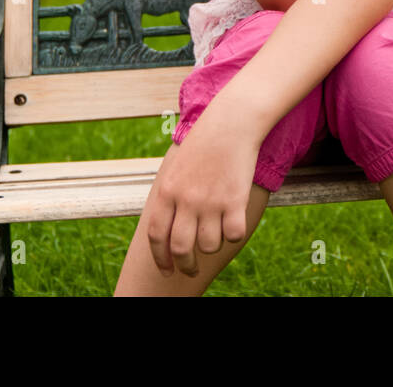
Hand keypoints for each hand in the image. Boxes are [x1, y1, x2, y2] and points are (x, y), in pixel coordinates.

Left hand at [143, 93, 260, 277]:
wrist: (232, 123)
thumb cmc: (204, 144)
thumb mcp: (176, 168)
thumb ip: (170, 197)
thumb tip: (167, 230)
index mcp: (167, 192)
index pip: (157, 236)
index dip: (161, 259)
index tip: (167, 270)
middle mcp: (186, 200)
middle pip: (181, 248)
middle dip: (186, 265)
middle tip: (191, 269)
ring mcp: (211, 201)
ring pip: (208, 245)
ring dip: (212, 245)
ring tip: (217, 233)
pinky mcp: (235, 200)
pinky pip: (233, 234)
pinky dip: (234, 234)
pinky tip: (235, 223)